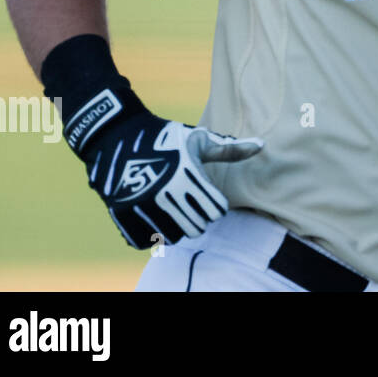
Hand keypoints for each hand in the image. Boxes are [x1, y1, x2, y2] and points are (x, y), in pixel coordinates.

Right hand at [80, 112, 263, 248]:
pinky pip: (146, 240)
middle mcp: (166, 193)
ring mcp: (142, 205)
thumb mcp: (198, 140)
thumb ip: (230, 149)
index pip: (216, 211)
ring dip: (176, 226)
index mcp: (188, 175)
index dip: (217, 205)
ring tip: (173, 208)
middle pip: (197, 227)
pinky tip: (154, 215)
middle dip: (198, 218)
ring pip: (173, 236)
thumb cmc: (166, 137)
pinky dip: (151, 231)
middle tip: (191, 203)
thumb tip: (262, 145)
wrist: (115, 136)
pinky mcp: (122, 214)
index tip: (210, 196)